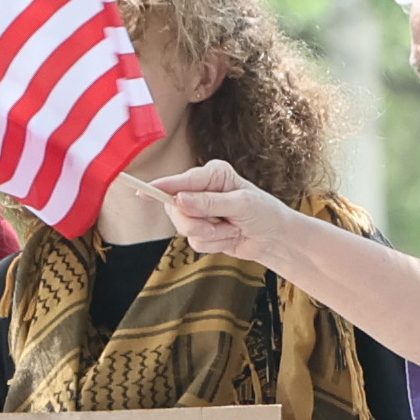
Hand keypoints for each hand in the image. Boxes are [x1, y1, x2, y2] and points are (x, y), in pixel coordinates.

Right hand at [148, 160, 298, 263]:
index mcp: (213, 175)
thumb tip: (180, 199)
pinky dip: (215, 244)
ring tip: (232, 229)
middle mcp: (201, 190)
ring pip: (184, 228)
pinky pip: (195, 243)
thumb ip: (210, 203)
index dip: (162, 187)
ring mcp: (199, 211)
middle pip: (176, 208)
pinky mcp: (201, 231)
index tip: (145, 192)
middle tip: (220, 224)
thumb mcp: (241, 204)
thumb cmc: (264, 213)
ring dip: (211, 235)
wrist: (274, 238)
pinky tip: (229, 237)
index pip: (181, 181)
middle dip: (197, 222)